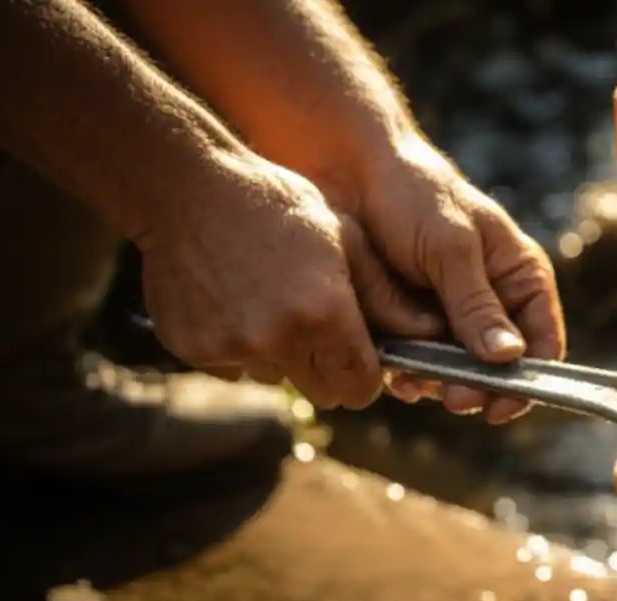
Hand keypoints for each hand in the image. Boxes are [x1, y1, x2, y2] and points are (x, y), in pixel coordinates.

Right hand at [137, 152, 382, 409]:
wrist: (187, 189)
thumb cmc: (277, 205)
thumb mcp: (343, 237)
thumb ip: (385, 294)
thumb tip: (429, 332)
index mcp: (324, 313)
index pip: (361, 386)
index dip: (366, 375)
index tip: (363, 360)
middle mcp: (278, 340)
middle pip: (323, 393)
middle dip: (329, 370)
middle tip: (320, 329)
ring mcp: (233, 348)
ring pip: (277, 379)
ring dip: (282, 356)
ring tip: (273, 303)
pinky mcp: (196, 350)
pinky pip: (234, 368)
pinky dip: (239, 347)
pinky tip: (236, 303)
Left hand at [318, 135, 565, 424]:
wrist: (349, 173)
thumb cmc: (413, 195)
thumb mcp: (450, 247)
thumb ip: (477, 305)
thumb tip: (511, 359)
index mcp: (520, 278)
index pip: (543, 342)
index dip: (529, 379)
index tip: (502, 405)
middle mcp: (492, 303)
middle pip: (500, 368)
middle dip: (478, 387)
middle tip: (453, 399)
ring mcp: (451, 317)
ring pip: (458, 372)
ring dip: (439, 383)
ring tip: (413, 380)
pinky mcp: (413, 325)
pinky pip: (420, 365)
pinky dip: (410, 373)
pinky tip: (395, 372)